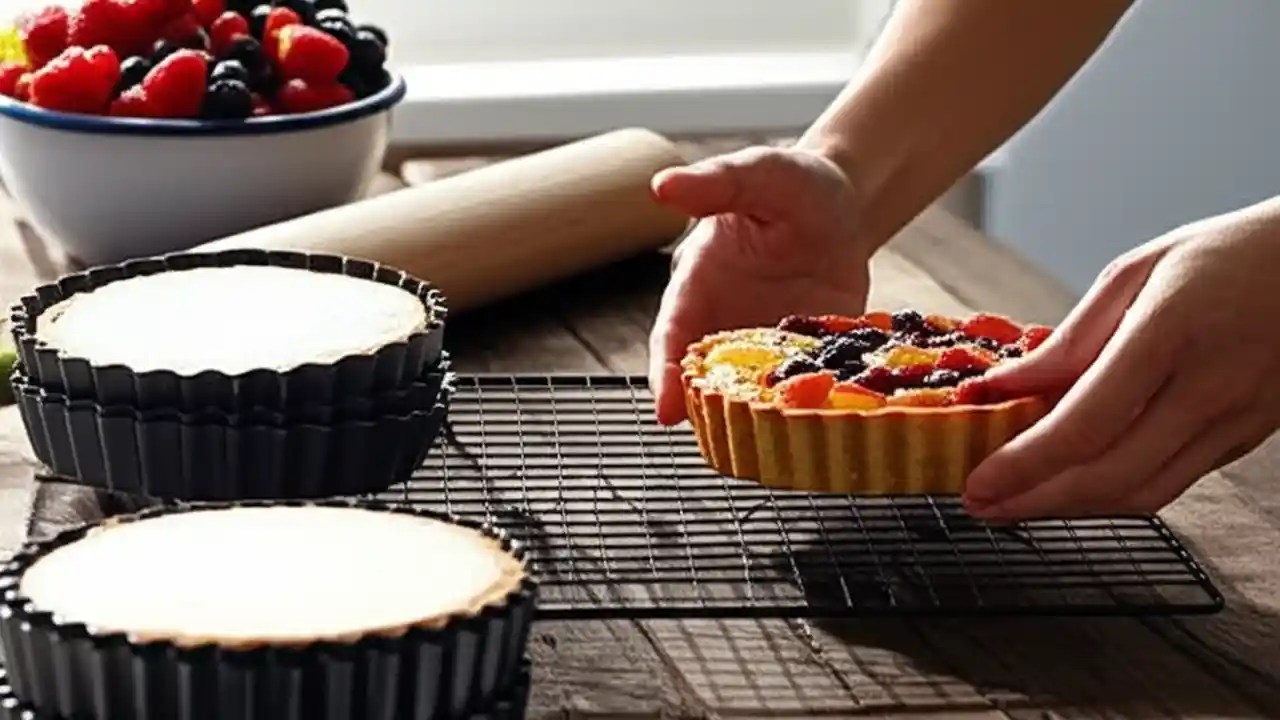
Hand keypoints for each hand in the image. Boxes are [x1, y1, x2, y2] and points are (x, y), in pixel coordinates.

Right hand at [647, 146, 872, 424]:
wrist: (844, 203)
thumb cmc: (790, 185)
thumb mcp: (758, 175)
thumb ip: (716, 183)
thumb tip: (663, 186)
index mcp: (698, 286)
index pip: (671, 338)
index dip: (664, 376)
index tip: (666, 410)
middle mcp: (726, 325)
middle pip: (705, 381)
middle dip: (710, 412)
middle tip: (723, 440)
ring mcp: (768, 348)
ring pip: (753, 395)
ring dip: (760, 418)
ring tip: (774, 442)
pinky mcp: (809, 358)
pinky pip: (804, 390)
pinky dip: (808, 407)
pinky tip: (820, 421)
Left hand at [963, 198, 1279, 520]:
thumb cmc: (1227, 256)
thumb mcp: (1137, 272)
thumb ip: (1069, 339)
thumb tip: (1004, 385)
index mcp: (1169, 335)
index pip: (1085, 425)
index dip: (1025, 465)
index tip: (978, 482)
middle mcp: (1208, 389)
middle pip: (1110, 476)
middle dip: (1034, 501)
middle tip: (981, 504)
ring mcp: (1236, 422)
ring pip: (1143, 494)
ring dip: (1070, 508)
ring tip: (1015, 502)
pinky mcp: (1246, 439)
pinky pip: (1172, 483)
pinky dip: (1114, 493)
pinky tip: (1073, 484)